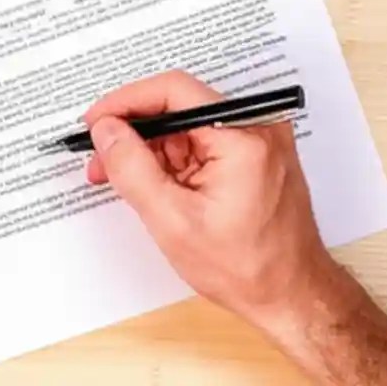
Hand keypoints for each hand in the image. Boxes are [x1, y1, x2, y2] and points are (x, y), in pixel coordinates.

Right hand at [83, 71, 336, 334]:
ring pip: (187, 125)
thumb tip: (106, 130)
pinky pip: (203, 142)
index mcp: (243, 137)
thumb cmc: (246, 268)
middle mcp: (258, 126)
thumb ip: (132, 168)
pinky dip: (173, 159)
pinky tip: (151, 181)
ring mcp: (259, 139)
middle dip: (133, 130)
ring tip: (118, 176)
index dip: (126, 102)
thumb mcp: (172, 221)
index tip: (95, 122)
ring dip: (150, 147)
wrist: (291, 295)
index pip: (174, 91)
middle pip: (179, 106)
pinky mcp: (255, 153)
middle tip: (99, 156)